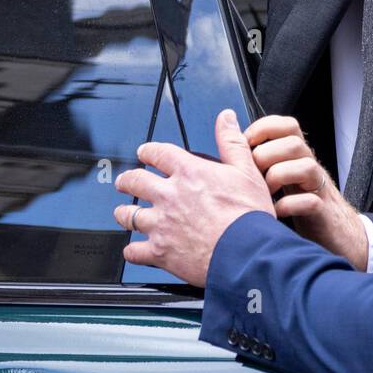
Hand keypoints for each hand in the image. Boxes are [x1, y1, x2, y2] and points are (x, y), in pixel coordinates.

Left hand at [114, 109, 274, 286]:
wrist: (246, 254)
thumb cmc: (249, 216)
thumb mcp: (247, 171)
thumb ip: (232, 142)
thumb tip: (226, 118)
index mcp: (190, 173)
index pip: (159, 154)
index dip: (148, 151)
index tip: (144, 152)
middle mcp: (170, 196)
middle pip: (135, 182)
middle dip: (127, 180)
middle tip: (124, 181)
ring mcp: (161, 224)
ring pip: (129, 216)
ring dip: (124, 213)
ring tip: (122, 213)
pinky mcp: (160, 252)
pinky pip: (135, 251)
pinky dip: (132, 250)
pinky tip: (134, 249)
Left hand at [246, 114, 368, 270]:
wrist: (336, 234)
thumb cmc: (299, 205)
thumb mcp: (281, 177)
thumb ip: (262, 160)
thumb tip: (231, 144)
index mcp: (296, 156)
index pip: (286, 125)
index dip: (264, 128)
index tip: (245, 143)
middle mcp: (309, 166)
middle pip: (294, 143)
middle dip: (266, 155)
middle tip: (252, 175)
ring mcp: (318, 188)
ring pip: (305, 166)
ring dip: (278, 177)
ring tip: (264, 193)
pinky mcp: (322, 211)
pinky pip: (309, 201)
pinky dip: (288, 206)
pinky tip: (275, 212)